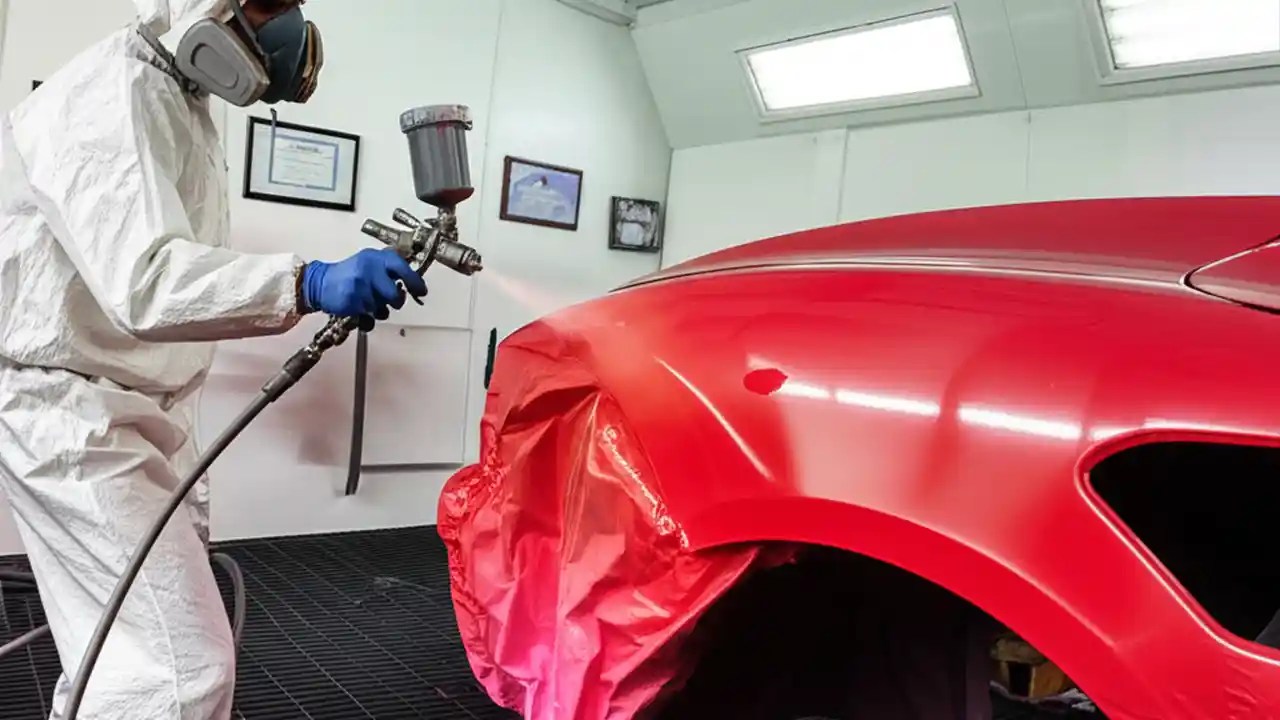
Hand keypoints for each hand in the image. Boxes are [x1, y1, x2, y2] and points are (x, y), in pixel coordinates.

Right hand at [302, 249, 427, 322]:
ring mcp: (360, 285)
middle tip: (388, 300)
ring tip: (367, 302)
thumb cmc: (350, 275)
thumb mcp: (369, 264)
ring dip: (378, 310)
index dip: (414, 280)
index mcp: (376, 258)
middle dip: (394, 301)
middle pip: (394, 294)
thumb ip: (389, 270)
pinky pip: (369, 318)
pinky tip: (359, 310)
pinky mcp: (352, 301)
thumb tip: (414, 284)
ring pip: (382, 308)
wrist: (319, 283)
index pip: (401, 267)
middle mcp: (369, 269)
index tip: (421, 291)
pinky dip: (367, 319)